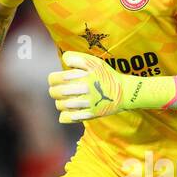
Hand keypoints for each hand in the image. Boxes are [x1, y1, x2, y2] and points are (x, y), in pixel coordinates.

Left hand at [47, 50, 176, 122]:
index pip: (53, 79)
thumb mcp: (94, 62)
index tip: (58, 80)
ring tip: (68, 100)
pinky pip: (68, 118)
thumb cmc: (106, 76)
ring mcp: (85, 104)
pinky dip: (66, 115)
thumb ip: (76, 58)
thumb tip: (64, 60)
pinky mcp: (89, 115)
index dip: (53, 79)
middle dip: (55, 91)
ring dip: (61, 102)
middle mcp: (81, 89)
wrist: (124, 92)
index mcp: (80, 76)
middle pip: (54, 93)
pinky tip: (71, 111)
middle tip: (62, 90)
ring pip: (60, 106)